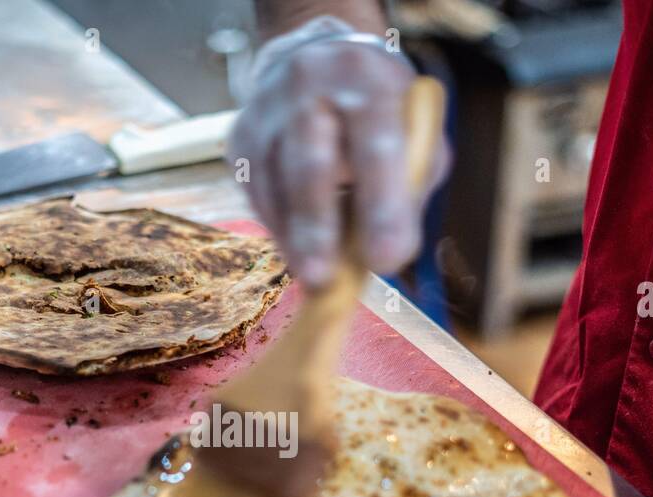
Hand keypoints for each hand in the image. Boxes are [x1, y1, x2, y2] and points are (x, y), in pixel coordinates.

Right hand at [228, 16, 449, 285]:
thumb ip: (412, 181)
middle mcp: (308, 85)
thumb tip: (387, 254)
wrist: (317, 60)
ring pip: (274, 185)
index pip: (376, 144)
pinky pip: (256, 194)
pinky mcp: (239, 138)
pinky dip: (279, 228)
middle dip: (318, 228)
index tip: (387, 260)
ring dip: (294, 239)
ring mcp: (265, 112)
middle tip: (325, 281)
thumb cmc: (378, 110)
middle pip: (309, 164)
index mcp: (365, 78)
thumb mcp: (413, 128)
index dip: (383, 206)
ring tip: (315, 278)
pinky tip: (297, 248)